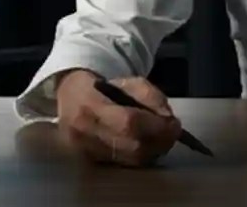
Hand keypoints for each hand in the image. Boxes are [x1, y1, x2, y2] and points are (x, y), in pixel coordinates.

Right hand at [54, 69, 180, 166]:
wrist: (70, 99)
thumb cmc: (102, 88)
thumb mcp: (128, 82)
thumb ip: (150, 97)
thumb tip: (168, 120)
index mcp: (90, 105)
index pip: (128, 122)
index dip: (157, 126)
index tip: (175, 124)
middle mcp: (83, 132)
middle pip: (131, 146)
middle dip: (160, 141)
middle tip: (174, 133)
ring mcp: (85, 151)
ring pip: (130, 159)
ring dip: (154, 151)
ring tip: (163, 138)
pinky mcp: (90, 162)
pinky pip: (124, 163)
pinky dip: (142, 156)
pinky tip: (149, 145)